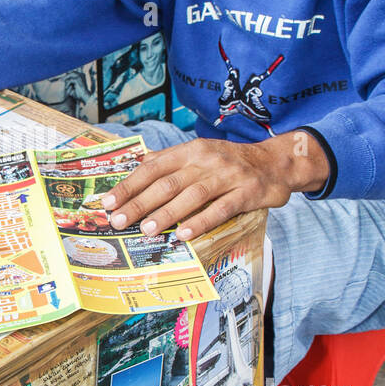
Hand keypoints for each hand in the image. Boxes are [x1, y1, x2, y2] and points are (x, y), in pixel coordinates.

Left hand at [100, 132, 328, 241]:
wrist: (276, 162)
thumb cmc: (230, 163)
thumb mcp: (199, 154)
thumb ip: (171, 162)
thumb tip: (138, 168)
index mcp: (190, 150)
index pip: (153, 168)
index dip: (129, 185)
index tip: (108, 202)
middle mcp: (205, 160)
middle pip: (167, 183)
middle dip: (140, 202)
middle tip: (119, 221)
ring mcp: (226, 175)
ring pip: (191, 195)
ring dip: (167, 213)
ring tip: (147, 229)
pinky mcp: (245, 192)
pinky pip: (220, 208)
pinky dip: (201, 221)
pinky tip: (183, 234)